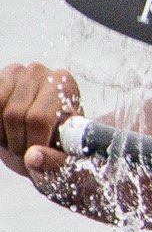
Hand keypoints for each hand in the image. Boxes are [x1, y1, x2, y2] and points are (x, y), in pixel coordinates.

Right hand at [1, 63, 84, 187]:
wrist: (39, 131)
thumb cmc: (56, 140)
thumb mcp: (65, 152)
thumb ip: (55, 159)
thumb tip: (33, 157)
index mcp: (64, 83)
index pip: (39, 118)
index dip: (33, 143)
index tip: (35, 155)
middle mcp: (39, 72)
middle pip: (15, 115)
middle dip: (17, 141)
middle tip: (23, 150)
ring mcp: (13, 72)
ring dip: (2, 134)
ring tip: (14, 141)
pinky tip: (3, 132)